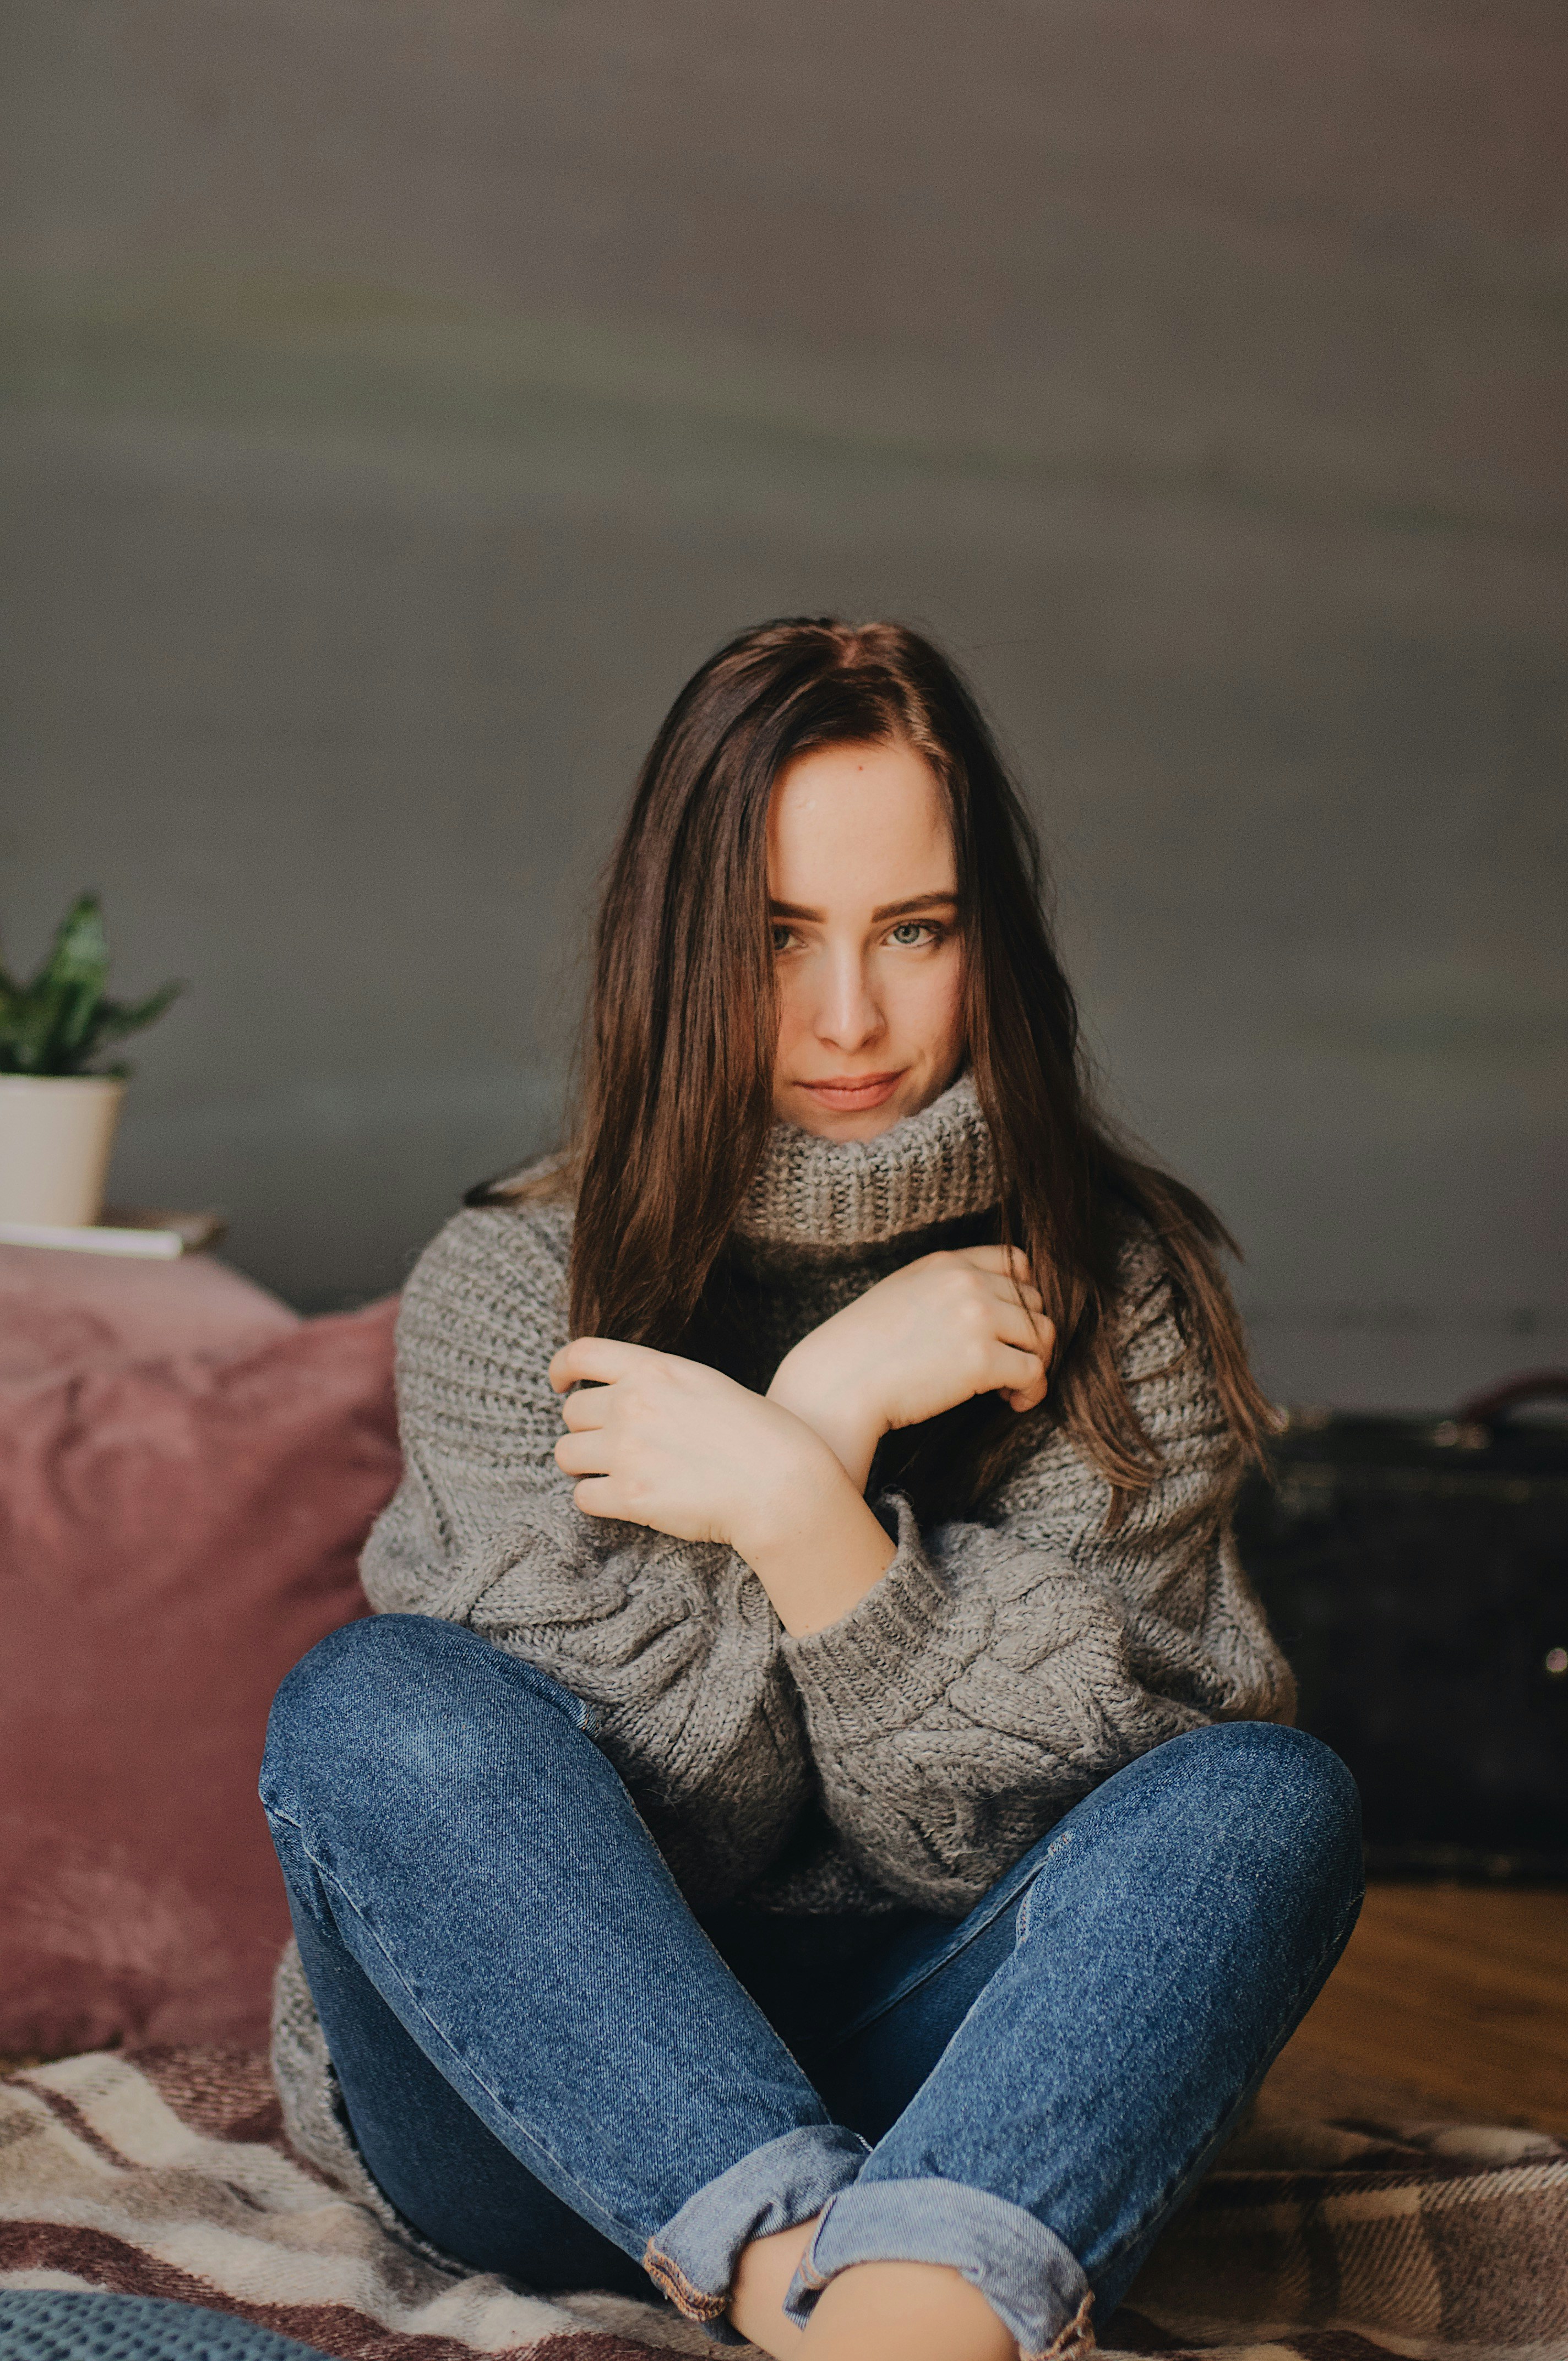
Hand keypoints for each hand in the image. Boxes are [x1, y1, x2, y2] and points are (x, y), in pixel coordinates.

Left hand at [550, 1339, 895, 1630]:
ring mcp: (628, 1451)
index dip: (561, 1368)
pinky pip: (582, 1496)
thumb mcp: (705, 1384)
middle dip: (585, 1429)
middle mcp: (633, 1405)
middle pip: (572, 1413)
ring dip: (584, 1465)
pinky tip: (621, 1499)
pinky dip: (596, 1499)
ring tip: (613, 1472)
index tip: (561, 1384)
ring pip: (567, 1455)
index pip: (581, 1354)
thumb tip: (623, 1389)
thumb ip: (659, 1381)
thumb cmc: (756, 1435)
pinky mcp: (630, 1496)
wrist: (781, 1484)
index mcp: (653, 1369)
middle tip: (610, 1444)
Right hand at [766, 1245, 1054, 1490]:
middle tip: (1007, 1368)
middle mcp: (967, 1282)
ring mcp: (977, 1317)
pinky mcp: (982, 1359)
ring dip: (1035, 1363)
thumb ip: (945, 1288)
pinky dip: (1033, 1391)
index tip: (1010, 1327)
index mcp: (946, 1263)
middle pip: (1035, 1303)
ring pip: (1043, 1335)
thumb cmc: (862, 1349)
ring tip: (1009, 1388)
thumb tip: (992, 1311)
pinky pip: (1035, 1372)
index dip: (1024, 1297)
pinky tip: (1012, 1402)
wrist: (838, 1383)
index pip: (1016, 1262)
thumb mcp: (903, 1294)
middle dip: (1028, 1337)